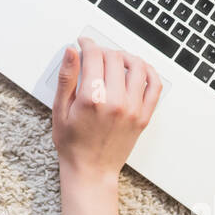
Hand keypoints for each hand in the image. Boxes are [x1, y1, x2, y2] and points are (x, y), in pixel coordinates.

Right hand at [51, 36, 162, 182]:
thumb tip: (71, 52)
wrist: (91, 171)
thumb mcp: (59, 109)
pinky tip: (138, 70)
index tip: (83, 43)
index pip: (94, 56)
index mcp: (92, 98)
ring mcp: (133, 109)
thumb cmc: (73, 144)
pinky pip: (154, 86)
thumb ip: (66, 77)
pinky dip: (149, 72)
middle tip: (94, 55)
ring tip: (115, 60)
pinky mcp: (144, 116)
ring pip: (137, 67)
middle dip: (102, 50)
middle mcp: (115, 101)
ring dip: (125, 57)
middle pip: (114, 58)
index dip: (87, 44)